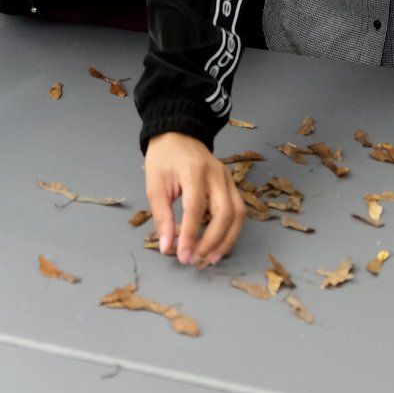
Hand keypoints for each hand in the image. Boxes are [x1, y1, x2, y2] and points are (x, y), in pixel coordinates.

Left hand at [145, 132, 245, 265]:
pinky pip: (238, 210)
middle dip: (212, 241)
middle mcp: (217, 173)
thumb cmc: (163, 159)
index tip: (182, 256)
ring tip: (210, 259)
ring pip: (238, 213)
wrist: (178, 134)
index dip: (191, 235)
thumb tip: (167, 248)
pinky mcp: (231, 184)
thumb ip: (162, 217)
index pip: (196, 207)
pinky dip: (231, 231)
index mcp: (194, 170)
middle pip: (224, 212)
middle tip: (194, 259)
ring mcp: (228, 178)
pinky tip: (218, 245)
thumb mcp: (155, 185)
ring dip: (227, 240)